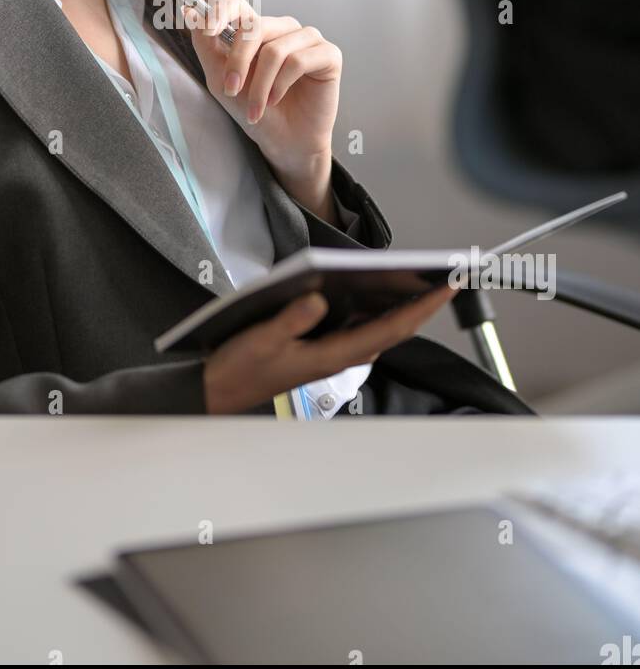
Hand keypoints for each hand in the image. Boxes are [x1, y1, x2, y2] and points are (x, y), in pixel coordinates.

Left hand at [182, 0, 340, 177]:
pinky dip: (281, 85)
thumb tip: (190, 12)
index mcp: (257, 30)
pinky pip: (298, 60)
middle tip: (231, 89)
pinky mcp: (328, 54)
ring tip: (257, 107)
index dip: (220, 11)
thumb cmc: (255, 109)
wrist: (283, 141)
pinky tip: (277, 99)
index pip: (238, 4)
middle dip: (237, 61)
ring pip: (275, 49)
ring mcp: (307, 39)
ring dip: (259, 85)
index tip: (207, 30)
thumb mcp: (220, 78)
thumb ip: (206, 45)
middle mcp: (283, 28)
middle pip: (255, 27)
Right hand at [203, 276, 459, 413]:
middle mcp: (341, 354)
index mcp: (334, 354)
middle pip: (394, 327)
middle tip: (448, 278)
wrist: (220, 390)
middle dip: (423, 304)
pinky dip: (378, 309)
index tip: (448, 286)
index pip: (392, 328)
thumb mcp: (262, 339)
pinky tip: (380, 290)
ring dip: (403, 306)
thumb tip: (319, 298)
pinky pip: (361, 326)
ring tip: (424, 280)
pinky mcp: (322, 347)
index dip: (423, 307)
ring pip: (380, 327)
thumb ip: (291, 320)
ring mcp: (333, 352)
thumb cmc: (241, 368)